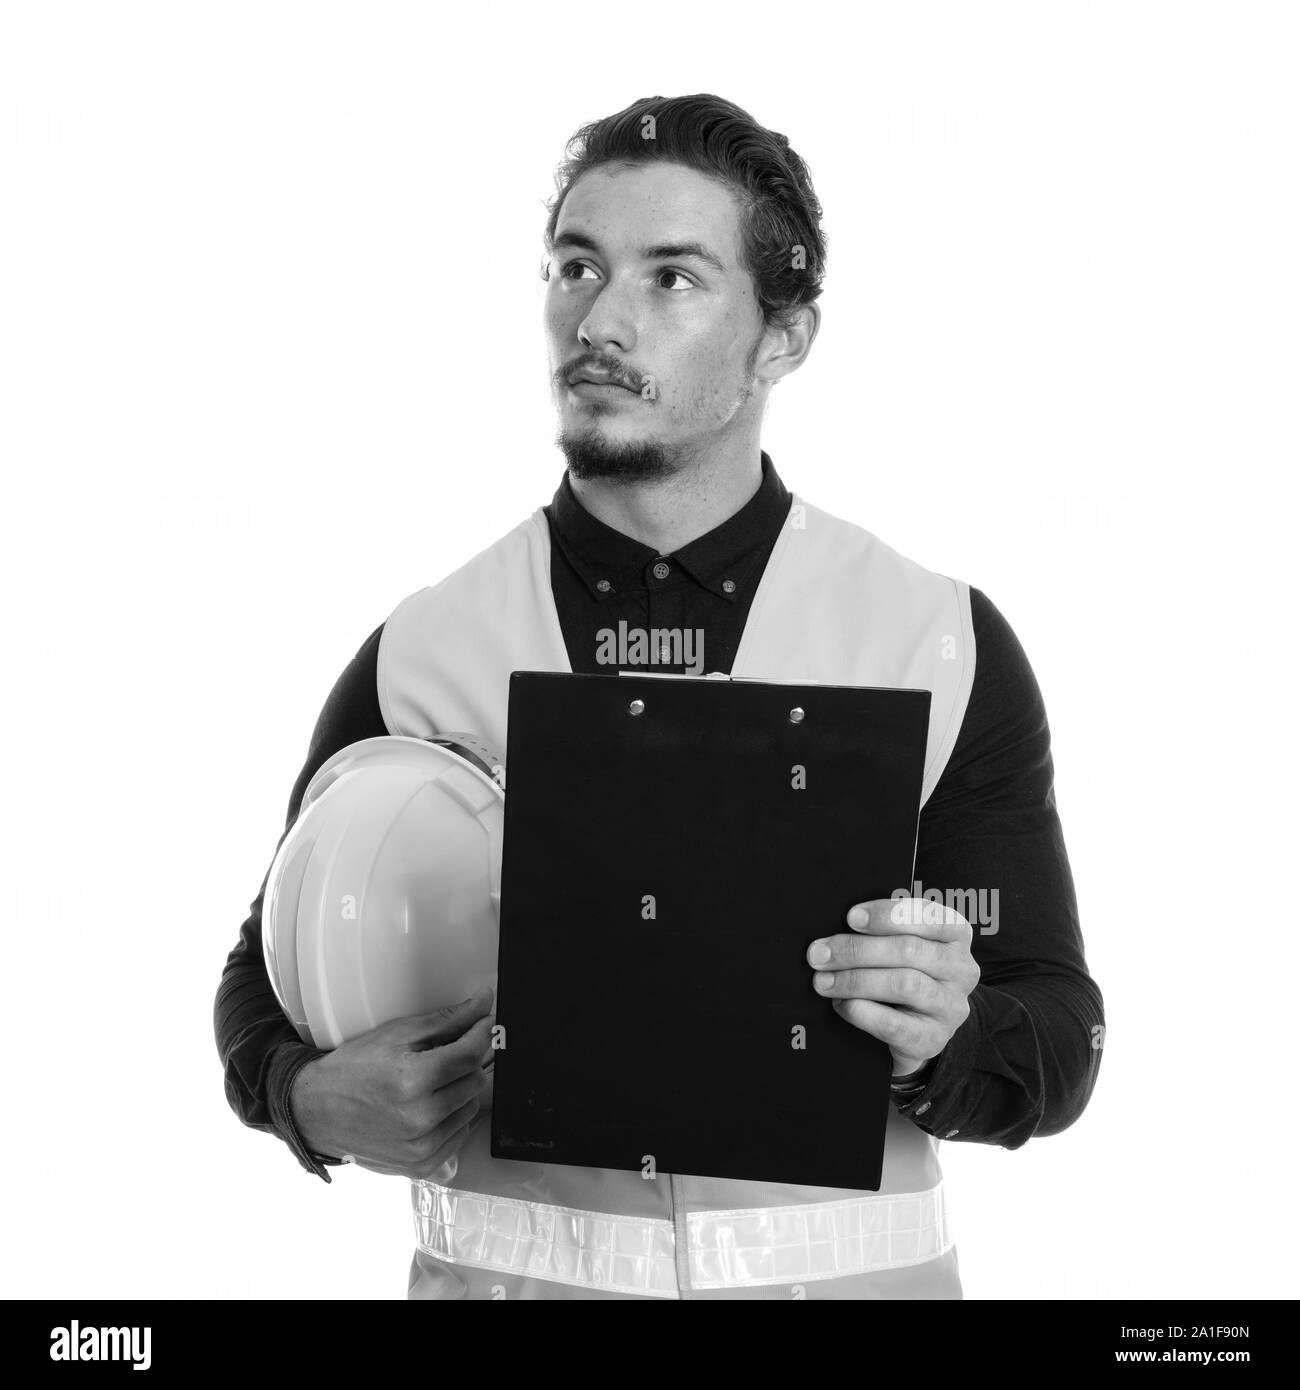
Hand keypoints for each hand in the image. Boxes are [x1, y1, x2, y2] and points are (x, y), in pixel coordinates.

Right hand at [289, 987, 495, 1179]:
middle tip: (447, 1052)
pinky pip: (459, 1134)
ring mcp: (421, 1147)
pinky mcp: (421, 1165)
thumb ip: (446, 1020)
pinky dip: (452, 1117)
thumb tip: (484, 1002)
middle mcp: (419, 1118)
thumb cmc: (354, 1068)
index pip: (470, 1054)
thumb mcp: (397, 1034)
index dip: (483, 1033)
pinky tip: (430, 1106)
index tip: (485, 1023)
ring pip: (471, 1107)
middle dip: (467, 1061)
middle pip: (474, 1080)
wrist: (317, 1111)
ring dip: (461, 1089)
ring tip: (432, 1082)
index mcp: (412, 1081)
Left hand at [807, 898, 979, 1075]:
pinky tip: (841, 1004)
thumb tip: (836, 927)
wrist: (917, 1030)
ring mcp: (950, 1006)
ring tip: (823, 980)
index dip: (888, 915)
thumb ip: (881, 931)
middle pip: (909, 950)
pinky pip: (895, 1024)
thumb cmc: (902, 972)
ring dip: (855, 980)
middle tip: (818, 953)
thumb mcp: (901, 946)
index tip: (851, 917)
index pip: (929, 916)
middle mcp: (961, 969)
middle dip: (857, 950)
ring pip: (904, 984)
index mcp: (956, 934)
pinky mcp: (933, 1039)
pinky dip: (862, 1011)